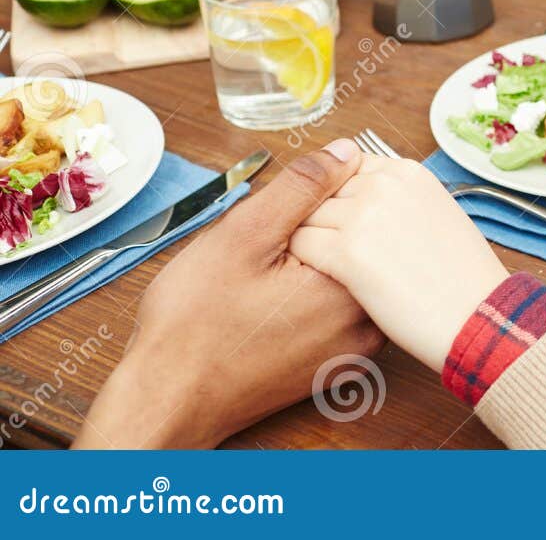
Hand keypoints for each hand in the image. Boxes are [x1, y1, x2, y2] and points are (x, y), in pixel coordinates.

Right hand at [77, 141, 382, 448]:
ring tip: (261, 285)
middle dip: (316, 232)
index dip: (318, 199)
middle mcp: (368, 322)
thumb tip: (348, 152)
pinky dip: (313, 295)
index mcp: (352, 286)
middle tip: (260, 260)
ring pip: (347, 276)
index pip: (364, 211)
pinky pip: (339, 309)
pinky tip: (270, 307)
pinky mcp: (338, 363)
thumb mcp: (243, 236)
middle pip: (359, 245)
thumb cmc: (194, 325)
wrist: (168, 401)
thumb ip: (302, 188)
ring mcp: (356, 347)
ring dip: (314, 263)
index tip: (275, 222)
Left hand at [291, 156, 508, 373]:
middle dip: (320, 219)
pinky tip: (321, 281)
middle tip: (331, 250)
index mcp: (407, 172)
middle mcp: (383, 184)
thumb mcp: (437, 214)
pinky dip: (302, 264)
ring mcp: (363, 215)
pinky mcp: (347, 252)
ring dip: (309, 241)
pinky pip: (301, 245)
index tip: (343, 223)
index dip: (338, 197)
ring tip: (325, 269)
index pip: (346, 167)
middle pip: (322, 190)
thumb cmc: (463, 277)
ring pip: (305, 216)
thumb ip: (399, 199)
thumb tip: (365, 204)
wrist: (477, 314)